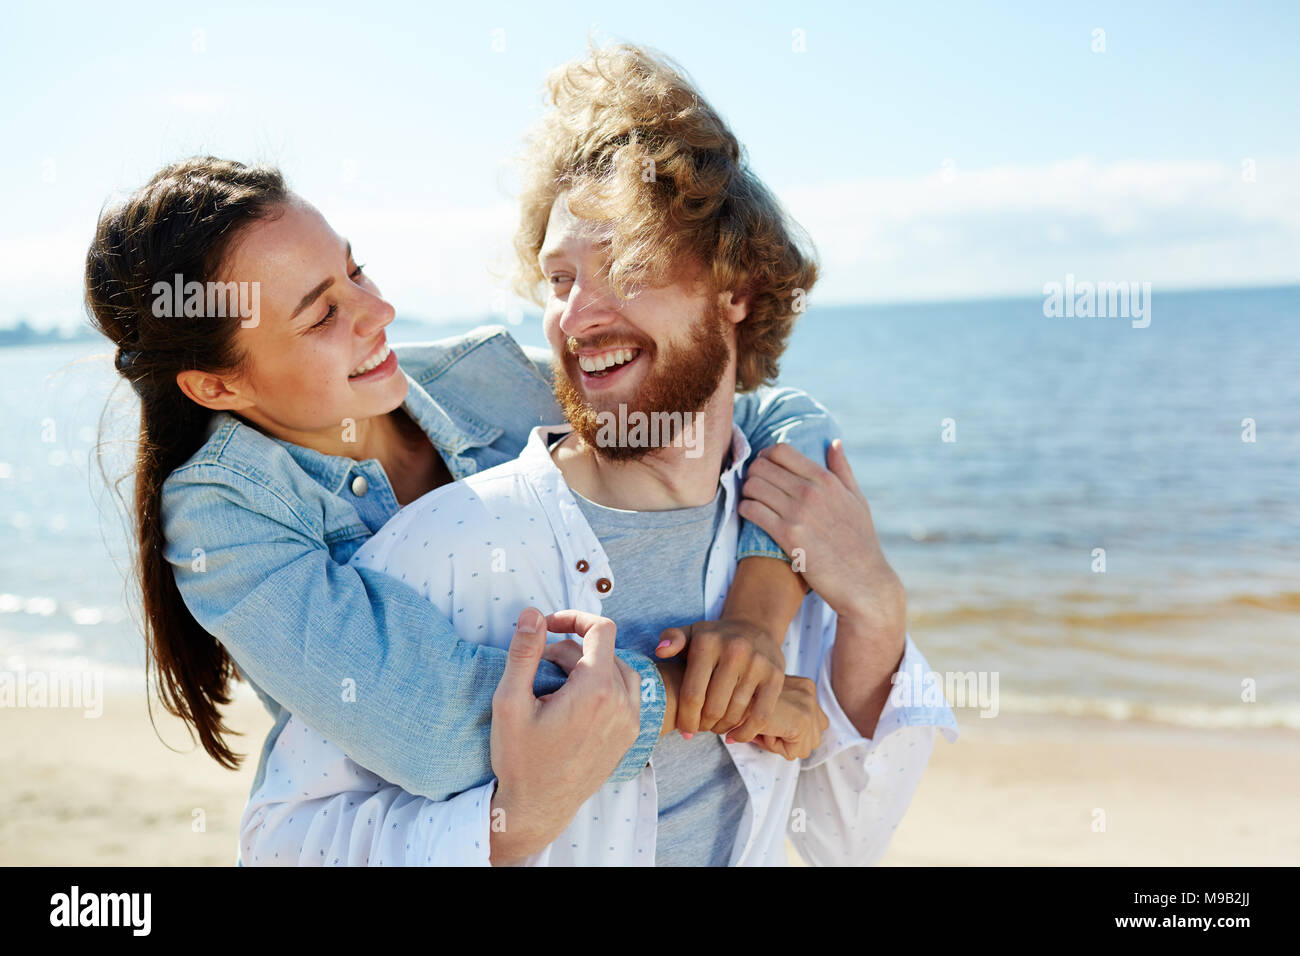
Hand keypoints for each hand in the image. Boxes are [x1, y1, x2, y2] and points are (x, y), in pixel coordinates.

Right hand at [489, 607, 640, 864]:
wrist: (537, 809)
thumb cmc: (520, 759)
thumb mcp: (509, 702)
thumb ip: (523, 652)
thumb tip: (532, 613)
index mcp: (596, 690)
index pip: (600, 628)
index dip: (573, 617)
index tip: (547, 626)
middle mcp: (622, 703)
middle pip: (604, 650)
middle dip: (571, 649)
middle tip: (537, 668)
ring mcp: (630, 721)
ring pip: (618, 669)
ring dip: (589, 666)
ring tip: (557, 685)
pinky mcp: (630, 736)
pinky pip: (625, 693)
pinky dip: (603, 686)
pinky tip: (575, 702)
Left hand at [654, 618, 783, 743]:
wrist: (755, 627)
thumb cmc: (716, 638)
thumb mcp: (691, 633)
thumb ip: (672, 639)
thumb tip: (661, 651)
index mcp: (707, 643)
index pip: (692, 694)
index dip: (686, 718)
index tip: (684, 729)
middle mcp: (734, 651)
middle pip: (713, 707)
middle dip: (704, 725)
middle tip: (701, 727)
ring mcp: (757, 664)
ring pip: (735, 713)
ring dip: (722, 728)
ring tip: (715, 727)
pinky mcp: (775, 677)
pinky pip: (760, 716)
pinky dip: (745, 733)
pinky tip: (734, 735)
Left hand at [738, 439, 904, 633]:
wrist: (862, 581)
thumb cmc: (860, 541)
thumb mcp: (857, 499)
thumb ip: (843, 470)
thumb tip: (834, 443)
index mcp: (826, 479)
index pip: (780, 451)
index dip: (765, 456)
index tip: (764, 467)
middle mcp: (810, 492)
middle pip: (761, 467)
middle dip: (752, 474)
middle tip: (754, 485)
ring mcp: (798, 513)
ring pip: (753, 487)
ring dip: (746, 492)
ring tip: (752, 500)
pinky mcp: (787, 536)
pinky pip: (751, 511)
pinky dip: (745, 510)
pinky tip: (750, 514)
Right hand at [750, 675, 828, 759]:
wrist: (731, 697)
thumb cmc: (742, 698)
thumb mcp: (766, 701)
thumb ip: (782, 717)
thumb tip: (783, 739)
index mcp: (804, 686)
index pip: (815, 723)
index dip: (790, 731)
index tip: (772, 722)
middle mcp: (810, 693)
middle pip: (814, 736)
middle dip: (791, 739)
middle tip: (770, 728)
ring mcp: (808, 707)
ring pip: (804, 748)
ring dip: (783, 744)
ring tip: (768, 728)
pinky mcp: (801, 723)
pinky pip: (793, 752)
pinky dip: (775, 747)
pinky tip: (766, 730)